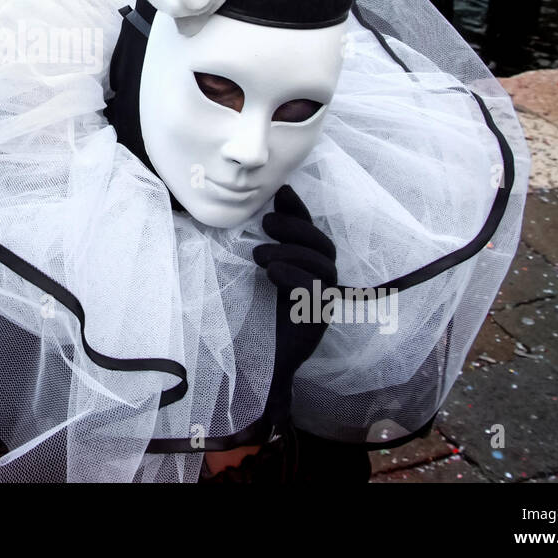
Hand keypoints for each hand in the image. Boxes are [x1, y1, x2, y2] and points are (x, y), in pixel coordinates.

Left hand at [253, 185, 337, 431]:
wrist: (249, 366)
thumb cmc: (244, 318)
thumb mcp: (243, 277)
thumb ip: (248, 249)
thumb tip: (234, 216)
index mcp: (301, 265)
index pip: (308, 229)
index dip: (299, 210)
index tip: (281, 192)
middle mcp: (317, 280)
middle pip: (322, 242)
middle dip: (295, 227)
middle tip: (265, 224)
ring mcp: (321, 300)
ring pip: (322, 262)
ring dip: (290, 251)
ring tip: (260, 256)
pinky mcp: (317, 319)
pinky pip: (317, 288)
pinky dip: (294, 275)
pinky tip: (272, 274)